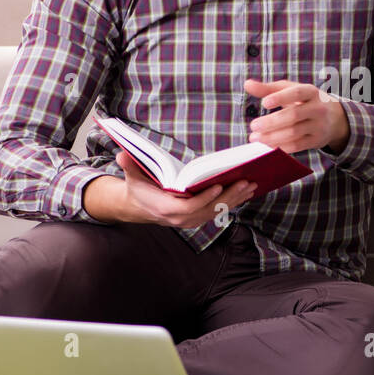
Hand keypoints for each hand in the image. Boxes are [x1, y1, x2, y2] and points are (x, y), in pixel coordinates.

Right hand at [115, 151, 255, 227]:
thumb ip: (130, 166)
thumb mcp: (132, 177)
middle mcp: (181, 218)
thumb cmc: (139, 188)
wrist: (140, 207)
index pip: (189, 207)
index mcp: (166, 209)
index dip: (205, 198)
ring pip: (217, 211)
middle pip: (209, 209)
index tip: (218, 186)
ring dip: (236, 199)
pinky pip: (218, 211)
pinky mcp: (198, 218)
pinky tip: (245, 192)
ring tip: (251, 185)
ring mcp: (191, 221)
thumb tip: (122, 154)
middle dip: (229, 196)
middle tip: (246, 182)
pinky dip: (233, 201)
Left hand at [245, 78, 349, 152]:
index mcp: (311, 92)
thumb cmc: (305, 101)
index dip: (281, 97)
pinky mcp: (316, 141)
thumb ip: (268, 88)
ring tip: (255, 137)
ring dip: (272, 137)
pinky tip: (267, 146)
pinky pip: (297, 145)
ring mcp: (318, 126)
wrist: (334, 118)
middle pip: (294, 115)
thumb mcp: (291, 90)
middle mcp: (317, 108)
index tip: (264, 103)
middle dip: (272, 122)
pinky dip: (281, 147)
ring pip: (294, 133)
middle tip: (253, 126)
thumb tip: (247, 84)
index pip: (297, 93)